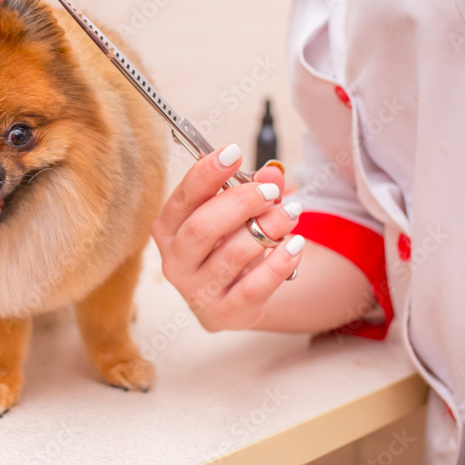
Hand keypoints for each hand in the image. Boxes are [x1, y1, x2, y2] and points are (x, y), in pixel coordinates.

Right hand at [152, 145, 303, 331]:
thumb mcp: (236, 214)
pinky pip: (254, 287)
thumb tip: (272, 173)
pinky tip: (296, 246)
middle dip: (239, 203)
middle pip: (202, 227)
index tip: (233, 151)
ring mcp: (196, 291)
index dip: (206, 173)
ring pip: (231, 255)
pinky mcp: (224, 313)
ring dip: (266, 230)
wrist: (231, 299)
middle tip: (269, 191)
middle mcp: (175, 261)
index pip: (183, 197)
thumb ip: (252, 189)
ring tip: (291, 213)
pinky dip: (278, 264)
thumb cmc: (226, 245)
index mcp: (168, 229)